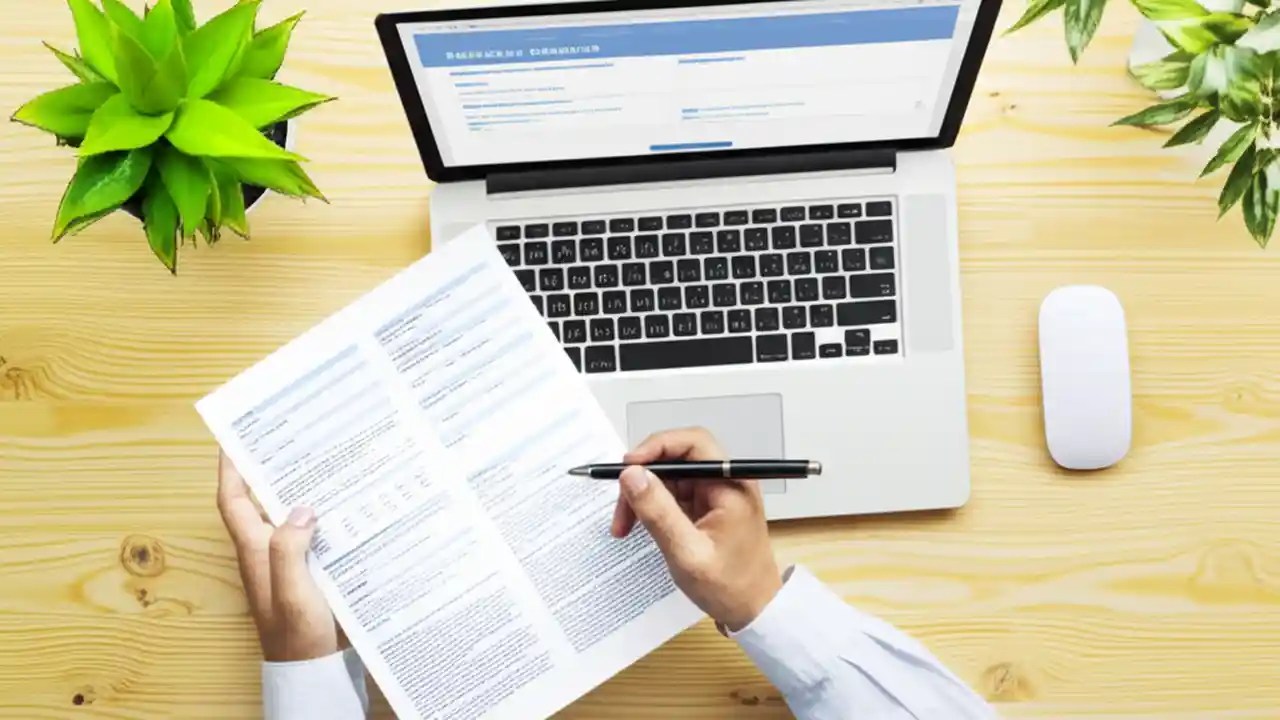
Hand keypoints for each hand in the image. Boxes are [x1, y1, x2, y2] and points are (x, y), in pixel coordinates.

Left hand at [217, 450, 340, 661]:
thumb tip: (301, 508)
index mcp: (256, 551)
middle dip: (271, 469)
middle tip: (291, 439)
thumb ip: (289, 549)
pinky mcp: (309, 572)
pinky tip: (347, 507)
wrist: (312, 670)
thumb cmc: (297, 636)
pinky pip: (312, 534)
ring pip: (291, 515)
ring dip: (303, 489)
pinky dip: (325, 516)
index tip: (234, 438)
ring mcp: (288, 562)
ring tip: (324, 462)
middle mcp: (268, 551)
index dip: (230, 470)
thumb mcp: (291, 592)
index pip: (234, 501)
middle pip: (262, 501)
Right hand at [610, 428, 782, 630]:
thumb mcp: (687, 552)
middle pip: (677, 458)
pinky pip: (673, 494)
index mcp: (731, 485)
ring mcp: (716, 495)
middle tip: (622, 504)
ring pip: (670, 477)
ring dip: (644, 495)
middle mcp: (726, 482)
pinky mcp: (707, 508)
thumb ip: (658, 512)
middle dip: (644, 477)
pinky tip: (638, 525)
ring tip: (625, 524)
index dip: (657, 447)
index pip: (692, 442)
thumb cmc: (730, 587)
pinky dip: (653, 507)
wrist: (754, 611)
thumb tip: (631, 475)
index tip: (628, 467)